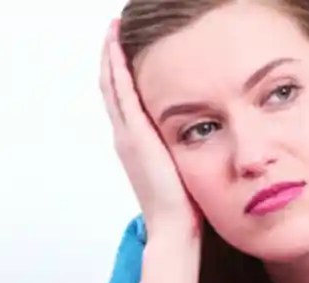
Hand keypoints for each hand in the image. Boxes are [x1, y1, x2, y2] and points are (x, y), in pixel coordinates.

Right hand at [100, 19, 200, 237]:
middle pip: (111, 87)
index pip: (123, 100)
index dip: (120, 73)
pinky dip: (117, 68)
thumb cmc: (181, 206)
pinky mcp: (135, 135)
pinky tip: (117, 48)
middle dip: (111, 57)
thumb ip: (179, 151)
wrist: (174, 227)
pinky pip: (122, 93)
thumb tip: (198, 138)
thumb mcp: (179, 168)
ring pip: (112, 85)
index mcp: (136, 144)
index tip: (121, 49)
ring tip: (111, 30)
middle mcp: (126, 137)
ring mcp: (128, 135)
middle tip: (111, 29)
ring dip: (110, 56)